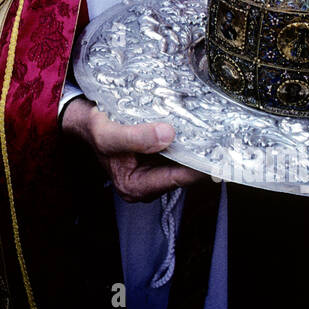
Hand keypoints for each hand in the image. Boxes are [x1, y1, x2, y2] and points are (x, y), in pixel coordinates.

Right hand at [61, 98, 207, 202]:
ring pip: (184, 162)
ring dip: (197, 147)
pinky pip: (179, 152)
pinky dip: (188, 141)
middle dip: (201, 156)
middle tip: (222, 136)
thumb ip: (136, 136)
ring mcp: (155, 172)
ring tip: (216, 130)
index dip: (199, 166)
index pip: (177, 179)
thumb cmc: (94, 129)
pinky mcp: (159, 159)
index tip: (219, 151)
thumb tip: (169, 135)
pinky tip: (200, 127)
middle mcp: (148, 184)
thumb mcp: (108, 133)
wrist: (86, 122)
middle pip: (184, 173)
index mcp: (136, 187)